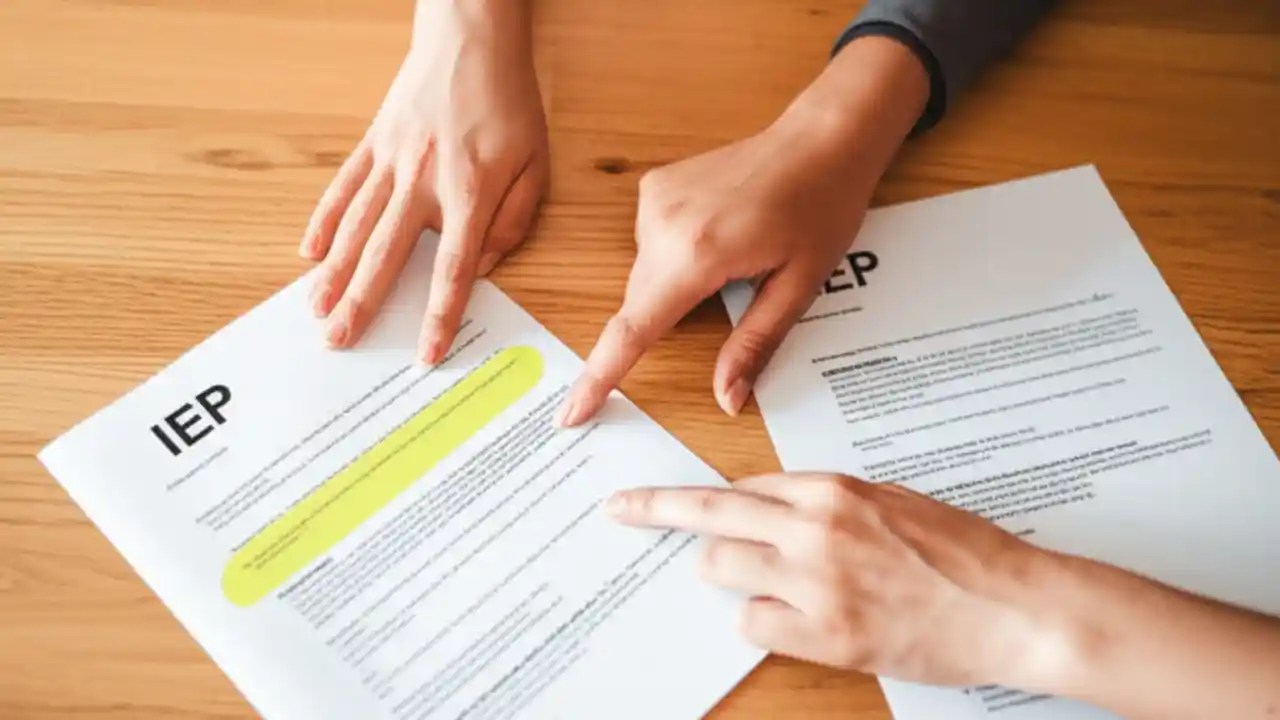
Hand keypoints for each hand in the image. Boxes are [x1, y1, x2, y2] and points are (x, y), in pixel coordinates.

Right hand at [300, 0, 547, 362]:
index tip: (423, 353)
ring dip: (333, 272)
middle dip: (361, 304)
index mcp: (470, 192)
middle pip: (387, 255)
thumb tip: (481, 267)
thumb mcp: (535, 165)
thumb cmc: (509, 104)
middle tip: (338, 342)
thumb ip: (513, 222)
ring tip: (315, 308)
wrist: (473, 39)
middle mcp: (424, 181)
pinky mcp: (374, 142)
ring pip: (356, 226)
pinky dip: (324, 220)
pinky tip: (308, 252)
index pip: (452, 269)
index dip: (437, 315)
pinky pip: (344, 187)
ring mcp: (393, 161)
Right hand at [556, 36, 927, 426]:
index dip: (599, 377)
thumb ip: (754, 345)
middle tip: (736, 290)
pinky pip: (651, 247)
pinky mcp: (653, 187)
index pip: (634, 330)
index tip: (571, 414)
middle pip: (641, 305)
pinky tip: (720, 235)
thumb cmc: (821, 208)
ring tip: (739, 255)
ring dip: (677, 288)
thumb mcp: (798, 287)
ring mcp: (653, 201)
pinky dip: (676, 258)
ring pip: (646, 278)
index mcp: (698, 254)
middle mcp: (663, 225)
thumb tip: (726, 399)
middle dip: (669, 321)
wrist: (821, 139)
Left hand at [608, 474, 1279, 718]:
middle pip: (708, 518)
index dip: (680, 495)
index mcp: (832, 487)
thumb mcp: (890, 501)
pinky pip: (753, 625)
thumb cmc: (962, 551)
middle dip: (662, 518)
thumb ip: (824, 502)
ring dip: (729, 576)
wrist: (1014, 606)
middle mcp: (816, 528)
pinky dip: (764, 622)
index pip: (734, 484)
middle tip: (621, 514)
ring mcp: (818, 583)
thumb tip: (769, 511)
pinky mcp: (828, 636)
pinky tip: (798, 621)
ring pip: (721, 571)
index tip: (636, 499)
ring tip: (768, 583)